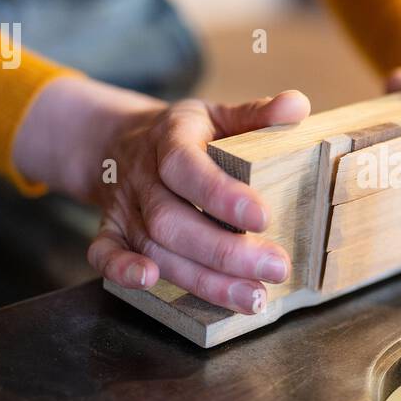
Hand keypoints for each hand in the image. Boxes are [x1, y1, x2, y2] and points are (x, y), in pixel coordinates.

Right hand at [14, 77, 309, 313]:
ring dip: (201, 278)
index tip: (263, 216)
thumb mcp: (218, 114)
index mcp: (172, 138)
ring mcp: (124, 207)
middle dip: (224, 251)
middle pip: (173, 220)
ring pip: (154, 247)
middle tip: (276, 268)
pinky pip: (103, 253)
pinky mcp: (111, 231)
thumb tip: (298, 104)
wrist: (120, 141)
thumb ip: (257, 114)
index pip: (187, 166)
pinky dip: (120, 270)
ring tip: (252, 296)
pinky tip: (150, 284)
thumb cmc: (187, 134)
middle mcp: (143, 175)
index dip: (221, 194)